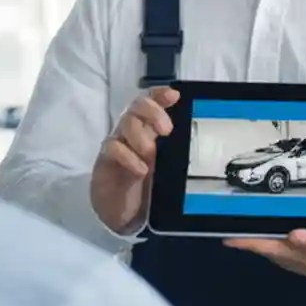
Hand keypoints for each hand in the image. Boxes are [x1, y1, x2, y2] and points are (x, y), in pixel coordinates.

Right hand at [90, 87, 178, 233]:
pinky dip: (128, 157)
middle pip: (138, 106)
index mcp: (150, 129)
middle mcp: (134, 130)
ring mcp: (119, 143)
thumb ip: (177, 154)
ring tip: (151, 153)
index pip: (153, 102)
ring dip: (140, 135)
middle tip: (166, 129)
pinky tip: (140, 169)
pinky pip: (113, 148)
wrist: (124, 211)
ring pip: (125, 123)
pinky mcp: (106, 160)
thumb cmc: (149, 185)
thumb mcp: (167, 167)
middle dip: (153, 111)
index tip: (174, 96)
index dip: (161, 94)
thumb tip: (200, 147)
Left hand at [225, 229, 305, 293]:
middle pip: (271, 251)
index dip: (250, 243)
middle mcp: (305, 262)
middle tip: (229, 233)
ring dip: (260, 244)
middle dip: (249, 243)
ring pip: (277, 253)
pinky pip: (288, 253)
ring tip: (243, 235)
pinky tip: (275, 239)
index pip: (272, 248)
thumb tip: (293, 235)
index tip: (230, 238)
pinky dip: (276, 245)